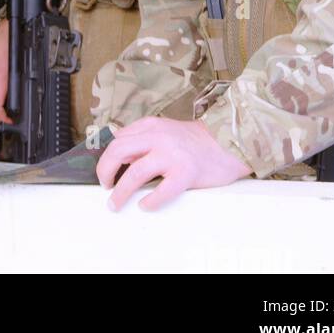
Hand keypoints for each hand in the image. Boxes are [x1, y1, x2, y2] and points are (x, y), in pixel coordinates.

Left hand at [96, 117, 252, 210]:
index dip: (105, 159)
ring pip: (135, 173)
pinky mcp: (187, 172)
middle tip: (105, 186)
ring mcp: (172, 155)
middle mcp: (158, 138)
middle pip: (118, 152)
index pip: (117, 140)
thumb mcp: (164, 130)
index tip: (104, 172)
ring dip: (120, 192)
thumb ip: (142, 139)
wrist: (230, 143)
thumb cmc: (195, 142)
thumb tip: (117, 155)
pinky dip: (150, 201)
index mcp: (150, 126)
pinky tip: (145, 206)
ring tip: (115, 203)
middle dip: (104, 171)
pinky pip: (162, 190)